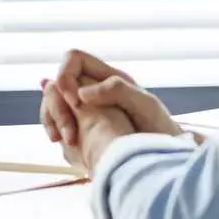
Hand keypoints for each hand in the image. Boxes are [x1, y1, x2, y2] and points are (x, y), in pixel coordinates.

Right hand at [45, 50, 181, 138]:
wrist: (166, 159)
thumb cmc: (161, 129)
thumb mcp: (146, 105)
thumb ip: (116, 90)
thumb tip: (81, 93)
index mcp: (107, 77)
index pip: (74, 59)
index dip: (67, 75)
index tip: (76, 101)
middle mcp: (94, 90)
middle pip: (58, 82)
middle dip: (56, 105)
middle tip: (69, 133)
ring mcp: (86, 110)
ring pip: (54, 102)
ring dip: (52, 118)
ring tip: (64, 141)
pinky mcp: (82, 129)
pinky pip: (58, 122)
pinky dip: (55, 129)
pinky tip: (63, 143)